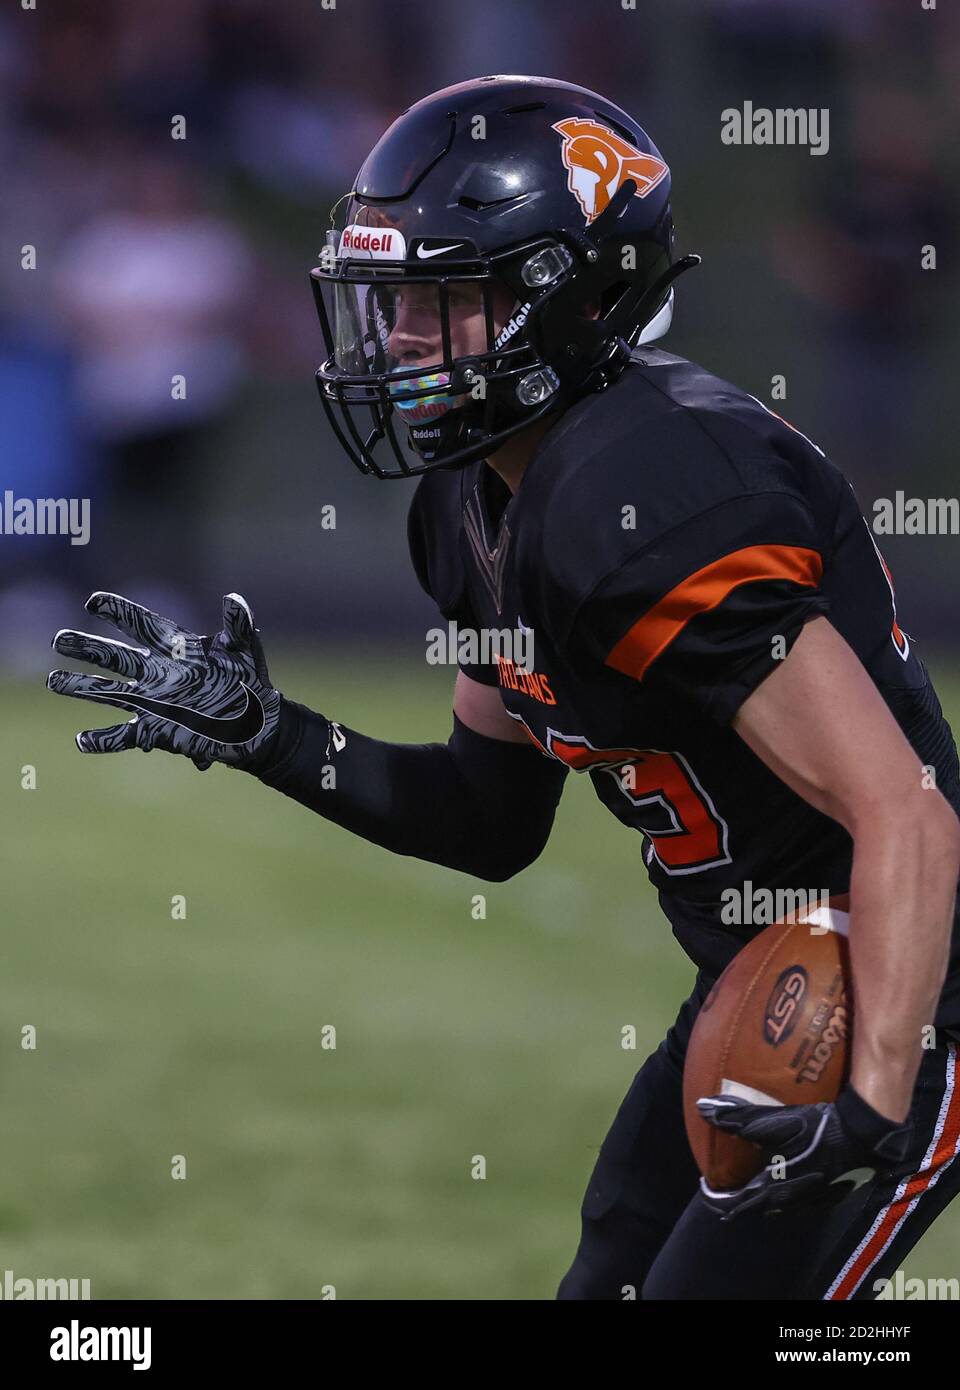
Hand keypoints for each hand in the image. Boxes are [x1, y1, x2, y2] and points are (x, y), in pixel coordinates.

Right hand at [47, 591, 281, 770]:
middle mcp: (157, 673)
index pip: (142, 625)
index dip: (119, 612)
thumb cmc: (251, 683)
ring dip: (82, 688)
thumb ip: (238, 627)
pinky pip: (123, 736)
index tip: (94, 600)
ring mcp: (152, 702)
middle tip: (58, 639)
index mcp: (176, 649)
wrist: (256, 726)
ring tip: (55, 682)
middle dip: (86, 648)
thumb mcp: (246, 653)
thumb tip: (233, 599)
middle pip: (114, 656)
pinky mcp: (155, 732)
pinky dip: (102, 740)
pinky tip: (81, 741)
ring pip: (108, 692)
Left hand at [695, 1085, 913, 1218]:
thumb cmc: (812, 1131)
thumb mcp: (770, 1121)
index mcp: (772, 1189)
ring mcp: (809, 1199)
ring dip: (760, 1199)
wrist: (857, 1136)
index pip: (737, 1203)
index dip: (718, 1198)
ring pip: (777, 1207)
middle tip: (724, 1187)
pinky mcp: (824, 1192)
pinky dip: (781, 1195)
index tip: (705, 1187)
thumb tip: (702, 1108)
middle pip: (756, 1208)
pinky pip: (795, 1201)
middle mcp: (789, 1201)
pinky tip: (783, 1181)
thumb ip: (736, 1116)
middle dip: (738, 1200)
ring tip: (750, 1185)